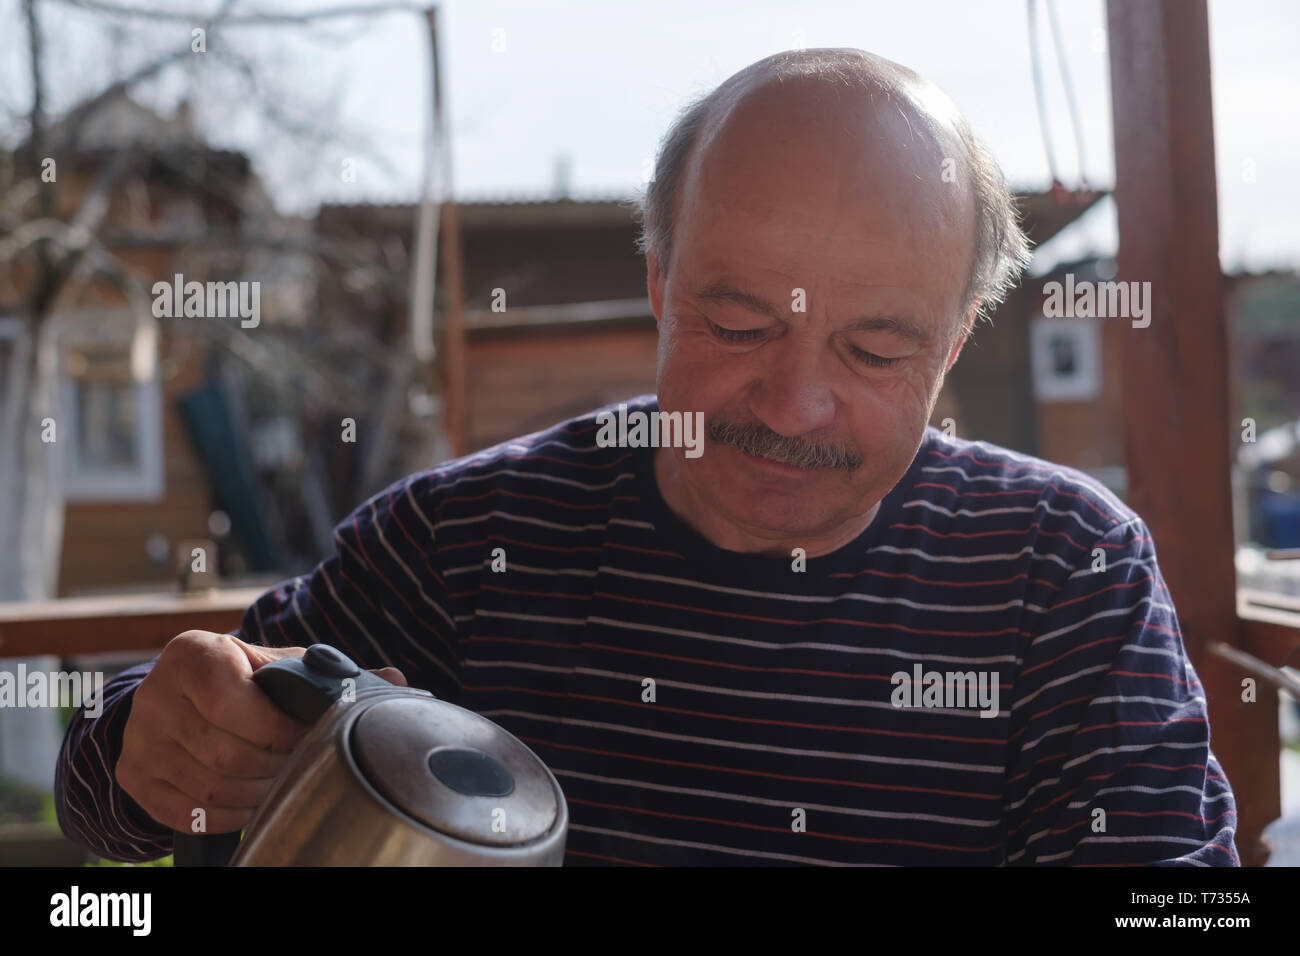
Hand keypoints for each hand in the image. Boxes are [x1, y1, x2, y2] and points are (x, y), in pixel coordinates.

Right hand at [116, 631, 405, 833]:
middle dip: (276, 768)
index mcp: (193, 653)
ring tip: (282, 782)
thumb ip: (330, 675)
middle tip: (301, 766)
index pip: (233, 701)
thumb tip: (395, 681)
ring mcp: (139, 738)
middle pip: (225, 752)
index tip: (308, 735)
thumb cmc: (243, 678)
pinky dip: (229, 814)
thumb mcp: (280, 666)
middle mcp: (154, 693)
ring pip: (210, 787)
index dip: (279, 729)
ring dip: (257, 794)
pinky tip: (252, 801)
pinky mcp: (133, 775)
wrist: (180, 696)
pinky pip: (188, 812)